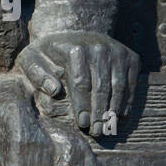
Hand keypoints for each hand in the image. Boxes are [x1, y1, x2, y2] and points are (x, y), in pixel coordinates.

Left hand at [17, 34, 139, 137]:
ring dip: (114, 111)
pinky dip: (127, 101)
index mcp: (75, 49)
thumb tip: (54, 90)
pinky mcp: (131, 57)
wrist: (77, 32)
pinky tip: (120, 116)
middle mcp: (100, 47)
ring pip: (119, 87)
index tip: (82, 124)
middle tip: (97, 132)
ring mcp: (118, 52)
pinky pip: (131, 84)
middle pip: (102, 87)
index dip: (82, 106)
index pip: (81, 83)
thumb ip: (36, 74)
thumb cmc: (51, 52)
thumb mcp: (33, 58)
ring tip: (108, 128)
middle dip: (99, 113)